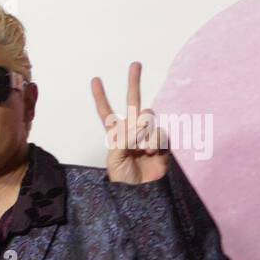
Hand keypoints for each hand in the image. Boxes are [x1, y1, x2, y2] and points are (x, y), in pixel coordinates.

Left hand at [91, 61, 170, 184]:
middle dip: (134, 82)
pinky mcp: (164, 141)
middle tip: (135, 64)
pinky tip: (152, 153)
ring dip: (144, 133)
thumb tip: (138, 124)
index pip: (107, 114)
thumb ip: (123, 139)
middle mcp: (133, 131)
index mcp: (116, 136)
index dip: (101, 97)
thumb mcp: (115, 160)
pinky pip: (159, 131)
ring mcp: (149, 134)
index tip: (95, 80)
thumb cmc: (124, 181)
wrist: (144, 195)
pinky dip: (155, 141)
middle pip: (134, 102)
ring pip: (148, 118)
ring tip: (142, 151)